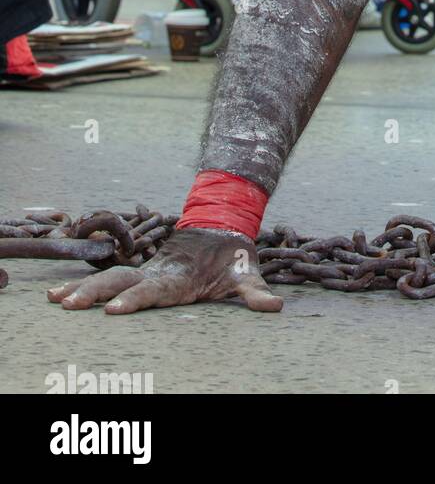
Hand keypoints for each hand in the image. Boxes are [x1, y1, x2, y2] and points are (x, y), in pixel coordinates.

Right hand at [46, 227, 282, 314]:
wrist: (223, 225)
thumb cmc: (234, 256)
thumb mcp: (248, 274)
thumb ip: (257, 293)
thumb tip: (276, 306)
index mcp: (180, 278)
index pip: (154, 291)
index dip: (135, 300)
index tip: (114, 310)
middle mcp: (159, 275)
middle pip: (123, 284)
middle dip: (97, 295)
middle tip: (69, 305)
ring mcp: (148, 274)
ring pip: (112, 280)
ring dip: (85, 290)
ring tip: (57, 301)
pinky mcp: (142, 275)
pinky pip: (111, 281)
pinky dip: (86, 286)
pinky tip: (60, 296)